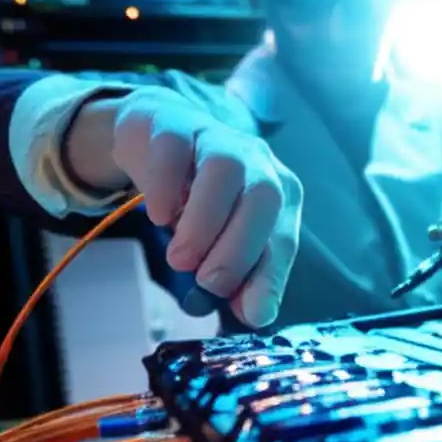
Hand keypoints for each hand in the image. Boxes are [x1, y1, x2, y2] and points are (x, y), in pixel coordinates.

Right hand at [69, 86, 301, 327]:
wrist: (158, 138)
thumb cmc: (199, 199)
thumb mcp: (222, 239)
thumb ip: (242, 277)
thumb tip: (255, 316)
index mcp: (279, 195)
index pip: (284, 239)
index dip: (270, 278)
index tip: (252, 314)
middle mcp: (257, 162)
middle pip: (264, 198)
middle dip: (239, 248)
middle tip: (207, 282)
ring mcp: (217, 137)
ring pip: (225, 170)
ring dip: (205, 221)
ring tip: (180, 259)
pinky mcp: (175, 125)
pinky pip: (176, 150)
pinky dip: (167, 187)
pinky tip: (158, 216)